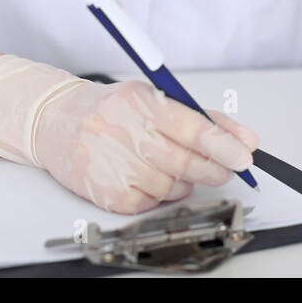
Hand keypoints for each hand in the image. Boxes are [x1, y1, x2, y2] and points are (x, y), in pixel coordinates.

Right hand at [32, 79, 259, 213]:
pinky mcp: (105, 191)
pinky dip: (157, 194)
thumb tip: (244, 138)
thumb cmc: (112, 110)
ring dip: (182, 181)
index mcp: (142, 103)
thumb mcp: (154, 100)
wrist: (56, 121)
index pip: (192, 128)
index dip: (223, 145)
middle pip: (185, 162)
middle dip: (213, 169)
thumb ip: (201, 118)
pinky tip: (146, 177)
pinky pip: (149, 202)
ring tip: (168, 165)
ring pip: (171, 186)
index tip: (245, 156)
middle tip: (226, 169)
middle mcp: (125, 132)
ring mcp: (113, 163)